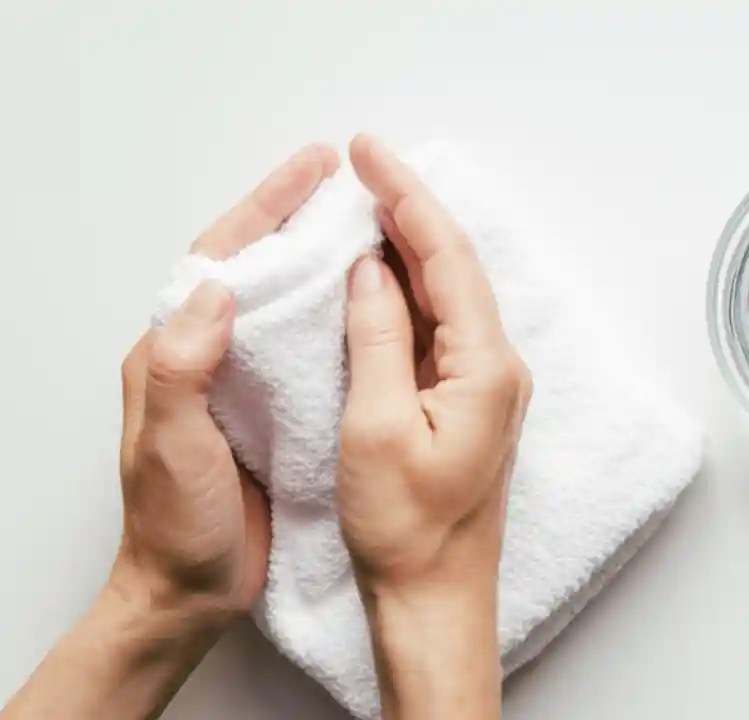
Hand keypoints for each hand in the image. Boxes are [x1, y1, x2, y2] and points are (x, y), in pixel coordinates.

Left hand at [1, 143, 338, 719]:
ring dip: (322, 259)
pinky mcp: (275, 412)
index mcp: (174, 350)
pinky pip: (308, 347)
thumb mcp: (169, 442)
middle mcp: (208, 355)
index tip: (314, 169)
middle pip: (255, 266)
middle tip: (349, 181)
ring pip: (285, 302)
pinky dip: (337, 314)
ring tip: (369, 226)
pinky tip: (371, 305)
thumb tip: (217, 288)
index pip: (220, 258)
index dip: (266, 207)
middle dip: (297, 216)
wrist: (190, 591)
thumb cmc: (175, 522)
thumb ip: (182, 365)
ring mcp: (243, 382)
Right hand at [337, 134, 530, 719]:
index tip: (369, 152)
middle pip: (455, 265)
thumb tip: (371, 267)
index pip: (447, 257)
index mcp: (486, 367)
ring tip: (367, 197)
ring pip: (449, 292)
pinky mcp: (469, 400)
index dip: (407, 196)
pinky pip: (441, 325)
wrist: (435, 595)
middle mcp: (500, 367)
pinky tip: (383, 268)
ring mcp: (488, 383)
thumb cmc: (407, 529)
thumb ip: (376, 337)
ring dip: (409, 243)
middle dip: (410, 206)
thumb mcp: (376, 426)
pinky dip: (410, 288)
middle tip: (364, 160)